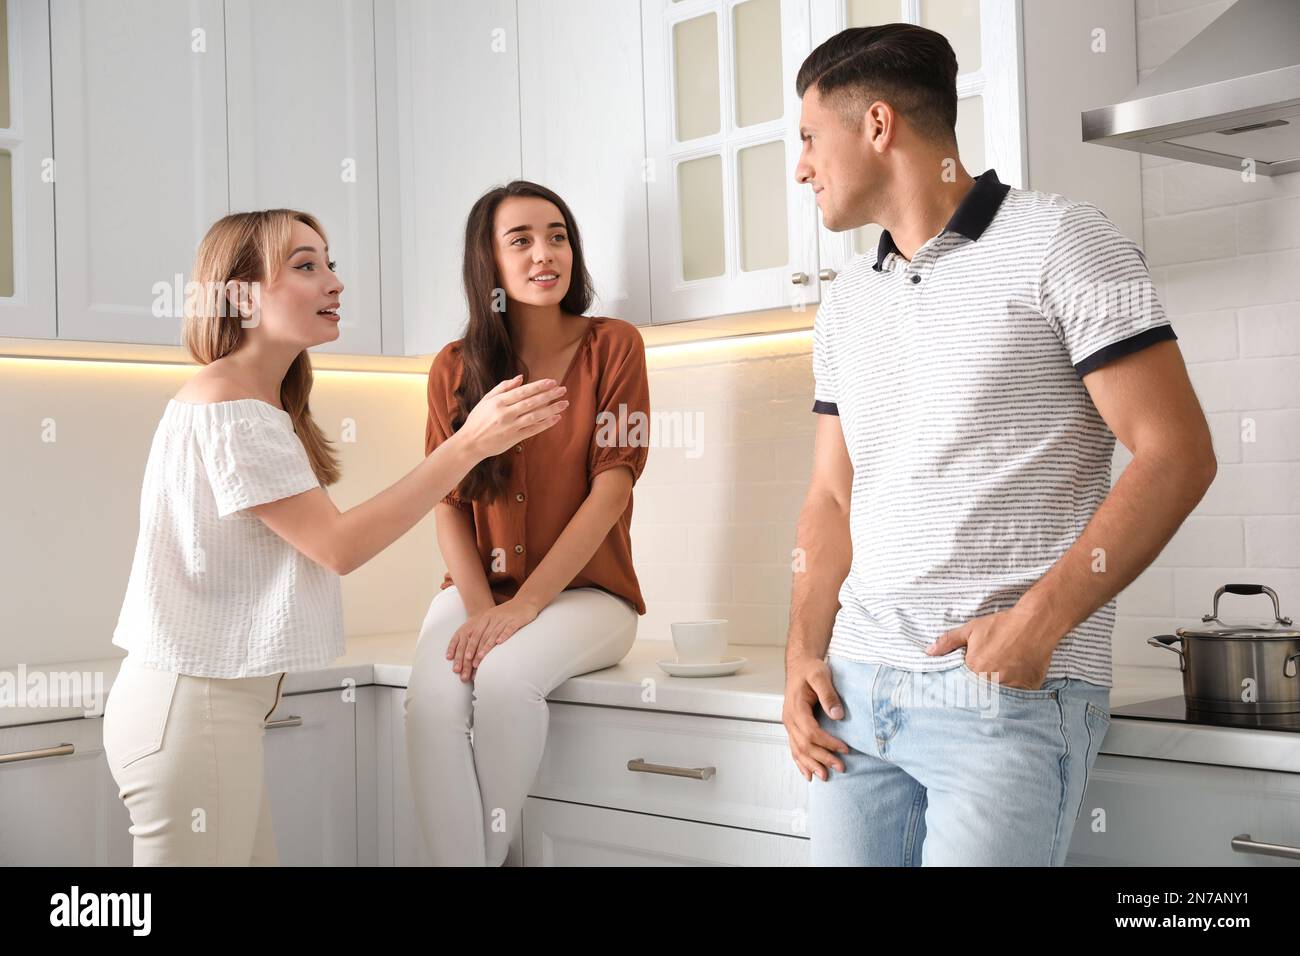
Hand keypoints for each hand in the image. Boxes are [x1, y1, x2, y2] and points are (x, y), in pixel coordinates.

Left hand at [445, 597, 541, 681]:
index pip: (476, 633)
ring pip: (493, 633)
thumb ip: (486, 629)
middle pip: (483, 635)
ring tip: (481, 656)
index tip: (466, 658)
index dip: (471, 645)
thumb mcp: (495, 618)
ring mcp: (505, 618)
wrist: (526, 600)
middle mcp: (494, 617)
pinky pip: (509, 628)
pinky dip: (504, 635)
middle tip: (472, 662)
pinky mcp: (516, 620)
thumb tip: (475, 645)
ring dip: (487, 646)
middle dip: (476, 649)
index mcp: (487, 617)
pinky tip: (500, 643)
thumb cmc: (509, 613)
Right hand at [457, 375, 567, 459]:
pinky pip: (533, 430)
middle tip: (563, 390)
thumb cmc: (478, 419)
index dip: (539, 386)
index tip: (552, 382)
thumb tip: (520, 377)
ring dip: (552, 409)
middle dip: (549, 395)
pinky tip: (556, 418)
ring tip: (564, 403)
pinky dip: (546, 424)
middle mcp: (506, 413)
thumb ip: (503, 387)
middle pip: (532, 402)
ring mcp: (511, 426)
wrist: (470, 443)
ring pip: (535, 416)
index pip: (523, 391)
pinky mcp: (514, 438)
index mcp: (498, 402)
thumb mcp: (486, 400)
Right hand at [781, 656, 849, 781]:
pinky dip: (800, 763)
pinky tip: (808, 774)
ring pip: (798, 750)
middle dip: (822, 758)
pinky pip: (793, 748)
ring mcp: (789, 724)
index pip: (811, 731)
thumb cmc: (810, 669)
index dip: (828, 743)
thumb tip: (837, 715)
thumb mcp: (821, 675)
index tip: (845, 749)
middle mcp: (789, 718)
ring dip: (812, 764)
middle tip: (841, 767)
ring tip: (826, 776)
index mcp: (796, 707)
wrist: (800, 666)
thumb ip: (828, 694)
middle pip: (804, 745)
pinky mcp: (792, 727)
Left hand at [924, 605, 1057, 689]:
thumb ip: (948, 642)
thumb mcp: (971, 629)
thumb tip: (928, 652)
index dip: (963, 689)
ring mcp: (1011, 687)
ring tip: (997, 690)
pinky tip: (1012, 691)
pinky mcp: (1028, 689)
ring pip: (998, 700)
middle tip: (981, 691)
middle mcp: (992, 680)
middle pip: (980, 695)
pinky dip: (1014, 698)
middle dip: (978, 695)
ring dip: (995, 698)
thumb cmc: (1002, 626)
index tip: (963, 690)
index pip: (962, 687)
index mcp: (975, 668)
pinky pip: (1017, 700)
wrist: (1035, 624)